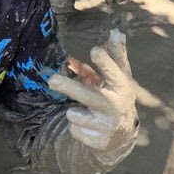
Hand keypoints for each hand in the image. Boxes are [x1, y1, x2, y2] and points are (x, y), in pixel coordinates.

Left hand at [47, 30, 137, 164]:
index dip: (105, 62)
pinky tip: (87, 126)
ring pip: (74, 114)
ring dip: (73, 111)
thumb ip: (115, 56)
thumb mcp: (118, 77)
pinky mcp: (98, 142)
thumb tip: (116, 31)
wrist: (121, 134)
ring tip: (84, 111)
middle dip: (71, 88)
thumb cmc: (115, 96)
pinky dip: (75, 126)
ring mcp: (107, 126)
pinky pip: (73, 130)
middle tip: (51, 80)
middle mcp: (116, 107)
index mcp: (122, 88)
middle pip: (89, 96)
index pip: (114, 73)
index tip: (95, 50)